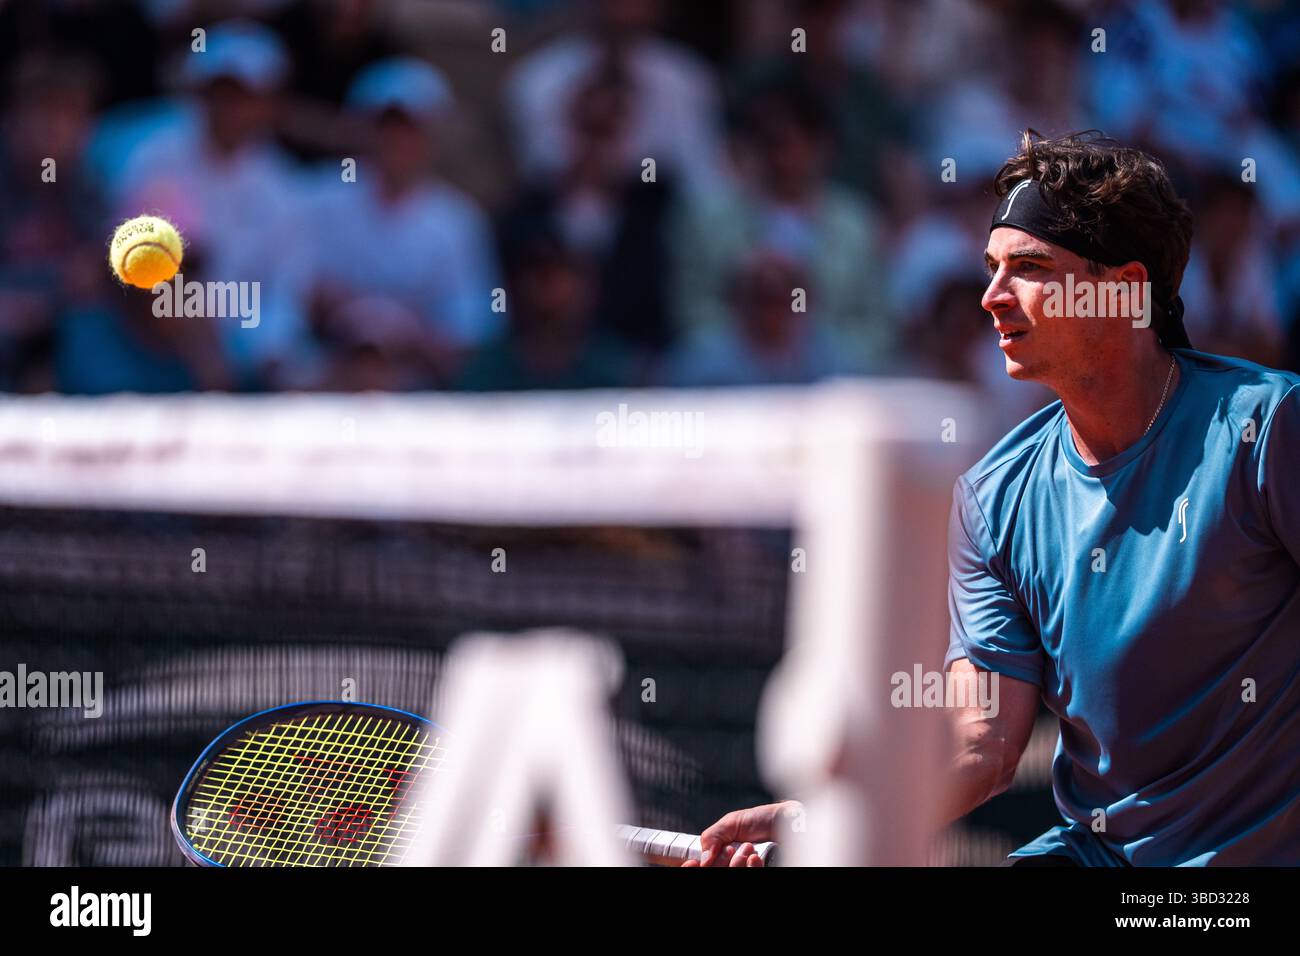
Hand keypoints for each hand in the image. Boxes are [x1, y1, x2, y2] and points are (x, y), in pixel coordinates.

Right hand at [680, 800, 799, 866]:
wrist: (787, 821)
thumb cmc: (761, 819)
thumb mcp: (731, 823)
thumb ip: (713, 836)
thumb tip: (703, 858)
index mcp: (721, 854)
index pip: (703, 866)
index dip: (694, 867)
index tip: (692, 863)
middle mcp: (732, 865)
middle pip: (715, 870)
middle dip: (721, 861)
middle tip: (733, 849)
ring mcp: (746, 870)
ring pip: (730, 873)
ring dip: (736, 863)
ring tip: (750, 849)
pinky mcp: (760, 872)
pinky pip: (748, 876)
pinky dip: (750, 868)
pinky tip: (757, 858)